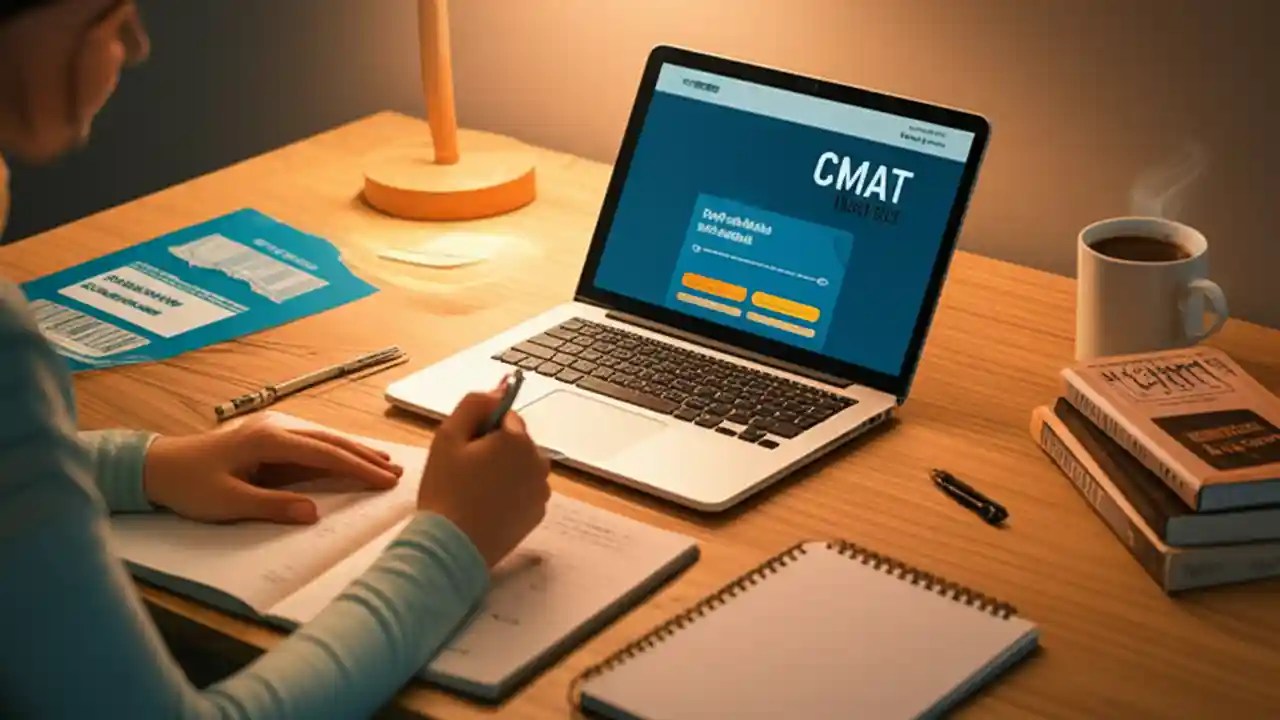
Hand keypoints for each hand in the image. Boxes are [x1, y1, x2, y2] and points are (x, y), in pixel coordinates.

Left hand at [143, 418, 403, 524]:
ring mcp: (272, 432)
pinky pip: (310, 446)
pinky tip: (349, 458)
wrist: (158, 466)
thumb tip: (313, 512)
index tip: (385, 480)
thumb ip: (272, 506)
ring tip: (384, 463)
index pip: (326, 455)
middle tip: (397, 472)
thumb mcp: (228, 503)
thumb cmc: (189, 485)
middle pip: (331, 442)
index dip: (358, 468)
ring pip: (323, 440)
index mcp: (269, 442)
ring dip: (354, 452)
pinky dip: (335, 453)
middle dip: (365, 457)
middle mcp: (276, 430)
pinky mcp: (268, 441)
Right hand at [417, 388, 551, 566]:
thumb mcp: (448, 436)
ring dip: (504, 471)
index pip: (504, 416)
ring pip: (521, 466)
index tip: (465, 449)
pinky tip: (488, 507)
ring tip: (476, 492)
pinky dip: (511, 493)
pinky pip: (525, 491)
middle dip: (495, 450)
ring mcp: (541, 489)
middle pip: (516, 441)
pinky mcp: (538, 513)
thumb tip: (499, 389)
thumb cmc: (445, 489)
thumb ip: (475, 404)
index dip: (481, 430)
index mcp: (518, 439)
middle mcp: (538, 461)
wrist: (452, 546)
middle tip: (466, 472)